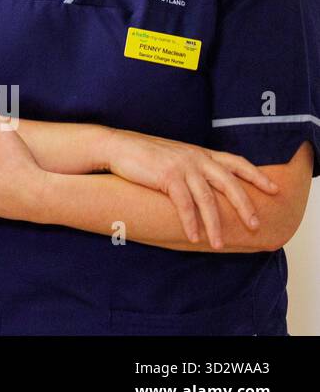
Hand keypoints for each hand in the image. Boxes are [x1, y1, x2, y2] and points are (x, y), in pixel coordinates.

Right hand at [99, 127, 278, 247]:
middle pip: (229, 183)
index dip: (256, 176)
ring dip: (215, 224)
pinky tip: (193, 237)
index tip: (274, 189)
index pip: (236, 162)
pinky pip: (184, 204)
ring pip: (208, 199)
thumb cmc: (145, 155)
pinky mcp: (167, 176)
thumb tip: (209, 186)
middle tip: (255, 226)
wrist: (118, 146)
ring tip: (218, 244)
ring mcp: (182, 166)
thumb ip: (195, 167)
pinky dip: (190, 222)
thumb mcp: (176, 156)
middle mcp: (196, 157)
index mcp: (201, 153)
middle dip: (244, 206)